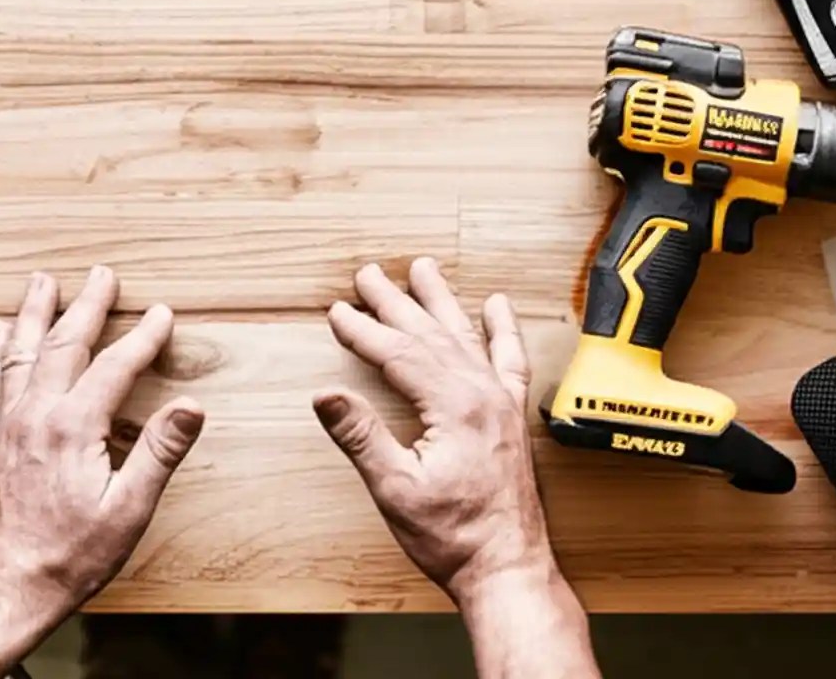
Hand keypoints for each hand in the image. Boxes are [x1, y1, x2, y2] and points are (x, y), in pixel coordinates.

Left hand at [0, 266, 204, 618]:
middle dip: (87, 305)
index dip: (141, 338)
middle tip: (103, 276)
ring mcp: (9, 426)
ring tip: (43, 283)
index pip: (114, 366)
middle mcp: (34, 418)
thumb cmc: (70, 556)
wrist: (12, 587)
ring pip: (21, 353)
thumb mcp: (130, 509)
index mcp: (72, 429)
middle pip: (63, 344)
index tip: (160, 316)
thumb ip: (159, 452)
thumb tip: (190, 409)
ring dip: (34, 314)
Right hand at [313, 258, 551, 603]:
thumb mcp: (395, 489)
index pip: (398, 353)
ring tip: (423, 269)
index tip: (337, 311)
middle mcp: (482, 394)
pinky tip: (497, 306)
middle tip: (367, 273)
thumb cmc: (453, 537)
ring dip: (440, 302)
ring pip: (465, 337)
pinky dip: (502, 330)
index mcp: (454, 406)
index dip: (363, 330)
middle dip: (394, 302)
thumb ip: (360, 437)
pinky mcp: (510, 418)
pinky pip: (508, 360)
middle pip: (430, 334)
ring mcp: (500, 404)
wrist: (507, 567)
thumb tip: (325, 395)